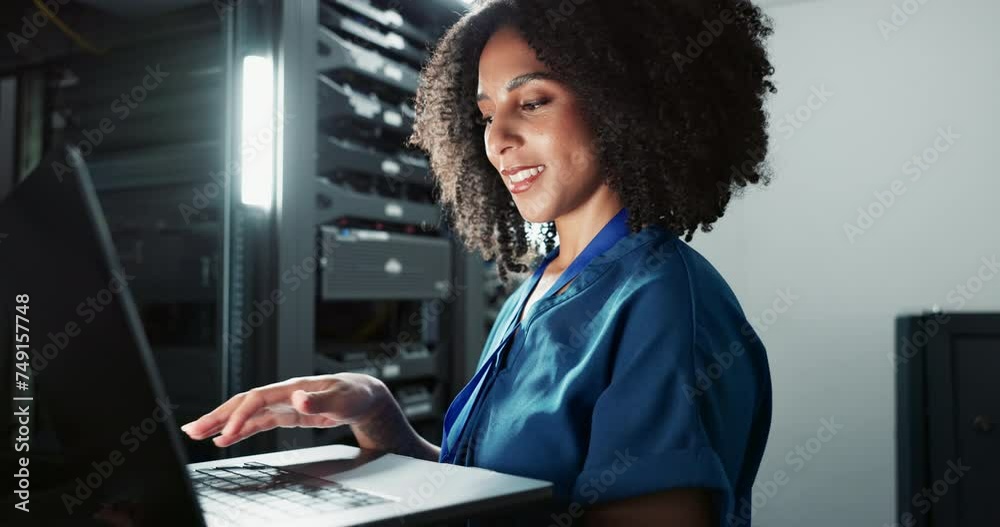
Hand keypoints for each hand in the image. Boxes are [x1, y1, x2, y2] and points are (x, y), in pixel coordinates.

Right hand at [180, 373, 389, 447]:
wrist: (364, 396)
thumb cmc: (355, 394)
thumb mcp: (342, 398)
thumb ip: (319, 400)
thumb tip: (298, 398)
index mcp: (293, 387)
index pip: (257, 399)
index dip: (241, 415)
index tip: (227, 432)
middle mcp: (284, 394)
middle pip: (243, 404)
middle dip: (218, 416)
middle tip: (193, 430)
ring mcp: (284, 404)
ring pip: (246, 413)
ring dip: (222, 423)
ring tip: (197, 433)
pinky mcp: (287, 414)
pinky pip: (257, 422)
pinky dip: (240, 430)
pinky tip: (225, 438)